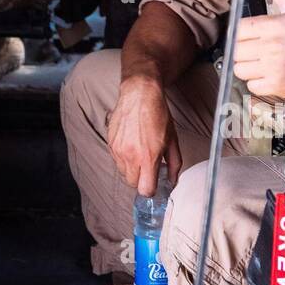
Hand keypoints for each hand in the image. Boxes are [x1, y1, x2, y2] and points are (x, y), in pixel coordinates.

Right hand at [107, 76, 182, 196]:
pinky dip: (123, 157)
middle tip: (148, 166)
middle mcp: (130, 156)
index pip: (145, 190)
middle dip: (141, 179)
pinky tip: (131, 143)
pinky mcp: (110, 143)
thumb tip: (173, 180)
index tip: (155, 183)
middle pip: (133, 183)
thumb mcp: (172, 140)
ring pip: (123, 172)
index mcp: (148, 157)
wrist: (139, 94)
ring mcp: (118, 150)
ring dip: (132, 168)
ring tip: (139, 151)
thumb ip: (174, 163)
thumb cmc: (157, 114)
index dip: (151, 189)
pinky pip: (116, 159)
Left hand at [232, 0, 284, 99]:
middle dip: (243, 49)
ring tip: (262, 60)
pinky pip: (252, 86)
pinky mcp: (279, 86)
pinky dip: (257, 82)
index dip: (241, 32)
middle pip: (235, 50)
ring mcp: (274, 68)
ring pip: (240, 69)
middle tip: (256, 47)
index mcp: (273, 26)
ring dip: (248, 66)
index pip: (237, 29)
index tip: (249, 34)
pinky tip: (269, 73)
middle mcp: (271, 48)